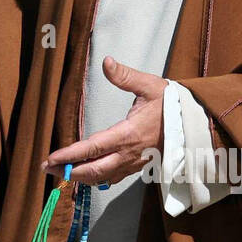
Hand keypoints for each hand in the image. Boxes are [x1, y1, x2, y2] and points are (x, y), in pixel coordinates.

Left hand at [42, 57, 166, 185]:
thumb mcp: (149, 85)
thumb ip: (125, 76)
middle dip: (68, 170)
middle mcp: (129, 153)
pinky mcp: (140, 166)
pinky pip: (115, 177)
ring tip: (60, 173)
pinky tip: (87, 177)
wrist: (196, 124)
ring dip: (80, 177)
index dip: (70, 155)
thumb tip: (106, 62)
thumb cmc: (172, 104)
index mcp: (128, 133)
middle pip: (94, 169)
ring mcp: (135, 162)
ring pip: (103, 177)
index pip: (92, 148)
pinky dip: (98, 179)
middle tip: (46, 169)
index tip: (51, 158)